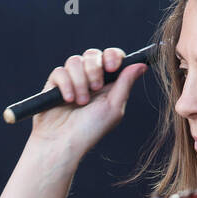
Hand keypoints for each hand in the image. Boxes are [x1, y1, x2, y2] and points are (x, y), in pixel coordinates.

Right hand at [31, 47, 148, 158]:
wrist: (63, 143)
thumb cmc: (90, 130)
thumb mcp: (114, 107)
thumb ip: (126, 83)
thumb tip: (142, 65)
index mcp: (107, 83)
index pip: (112, 56)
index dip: (112, 56)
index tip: (112, 67)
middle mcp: (89, 79)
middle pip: (93, 54)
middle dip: (94, 69)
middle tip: (95, 88)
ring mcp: (71, 81)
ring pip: (75, 61)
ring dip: (80, 81)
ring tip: (80, 102)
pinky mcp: (54, 85)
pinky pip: (59, 71)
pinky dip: (65, 85)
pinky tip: (68, 100)